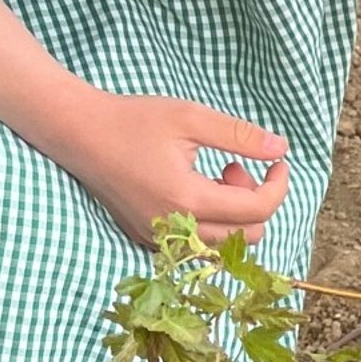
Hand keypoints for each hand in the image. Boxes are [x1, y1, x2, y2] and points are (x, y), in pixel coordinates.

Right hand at [66, 92, 290, 249]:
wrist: (79, 132)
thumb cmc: (133, 120)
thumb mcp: (191, 117)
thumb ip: (240, 136)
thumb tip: (281, 148)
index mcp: (187, 199)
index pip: (257, 211)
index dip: (279, 185)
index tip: (277, 161)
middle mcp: (173, 228)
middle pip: (248, 235)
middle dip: (256, 200)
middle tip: (234, 166)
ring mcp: (159, 237)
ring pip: (224, 243)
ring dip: (234, 212)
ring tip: (216, 173)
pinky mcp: (148, 237)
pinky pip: (198, 242)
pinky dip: (211, 219)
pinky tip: (196, 185)